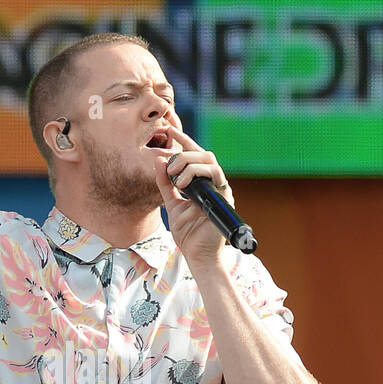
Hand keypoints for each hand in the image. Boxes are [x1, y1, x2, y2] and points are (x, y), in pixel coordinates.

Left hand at [154, 122, 236, 267]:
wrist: (198, 254)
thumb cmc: (188, 233)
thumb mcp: (171, 204)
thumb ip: (165, 184)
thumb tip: (158, 160)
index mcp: (202, 183)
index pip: (194, 155)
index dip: (183, 140)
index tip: (169, 129)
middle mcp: (213, 183)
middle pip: (202, 153)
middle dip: (184, 152)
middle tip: (169, 164)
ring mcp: (220, 188)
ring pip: (209, 160)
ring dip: (189, 163)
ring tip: (176, 177)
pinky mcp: (224, 196)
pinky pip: (215, 175)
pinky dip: (197, 174)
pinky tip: (184, 185)